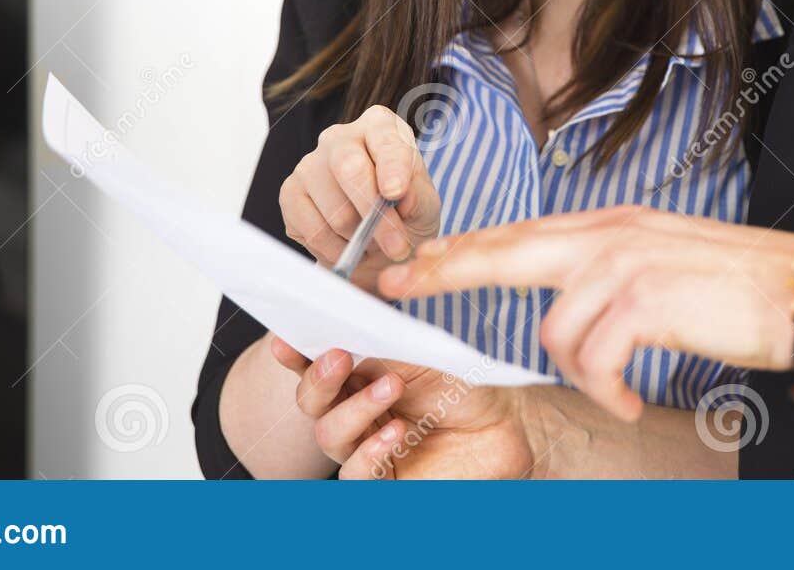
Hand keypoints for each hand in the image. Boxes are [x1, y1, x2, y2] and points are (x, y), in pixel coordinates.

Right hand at [269, 334, 538, 478]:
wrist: (508, 420)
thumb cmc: (464, 382)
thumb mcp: (420, 351)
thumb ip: (378, 339)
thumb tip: (340, 314)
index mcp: (357, 373)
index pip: (313, 364)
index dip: (294, 353)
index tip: (285, 341)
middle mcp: (354, 411)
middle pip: (311, 400)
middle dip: (319, 379)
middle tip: (340, 357)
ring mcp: (366, 447)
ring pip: (329, 434)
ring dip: (355, 409)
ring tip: (392, 387)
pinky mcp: (385, 480)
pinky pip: (356, 474)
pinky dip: (370, 451)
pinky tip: (396, 432)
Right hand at [278, 104, 441, 289]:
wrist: (378, 240)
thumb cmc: (405, 212)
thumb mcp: (425, 205)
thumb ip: (418, 197)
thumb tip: (401, 195)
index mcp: (379, 126)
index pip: (384, 139)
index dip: (390, 166)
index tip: (395, 193)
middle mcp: (339, 138)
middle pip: (349, 168)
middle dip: (374, 213)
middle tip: (396, 246)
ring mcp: (309, 164)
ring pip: (334, 211)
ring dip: (360, 240)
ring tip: (373, 242)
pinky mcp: (290, 194)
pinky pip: (313, 232)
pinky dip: (337, 250)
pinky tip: (349, 245)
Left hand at [378, 205, 793, 420]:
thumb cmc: (740, 288)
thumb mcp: (664, 261)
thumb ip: (613, 269)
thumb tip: (568, 300)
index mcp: (614, 224)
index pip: (522, 232)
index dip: (465, 246)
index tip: (418, 259)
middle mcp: (611, 235)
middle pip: (506, 249)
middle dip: (446, 269)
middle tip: (399, 286)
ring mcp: (626, 264)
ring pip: (557, 330)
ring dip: (585, 376)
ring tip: (619, 395)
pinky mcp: (644, 301)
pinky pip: (595, 360)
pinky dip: (609, 391)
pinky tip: (630, 403)